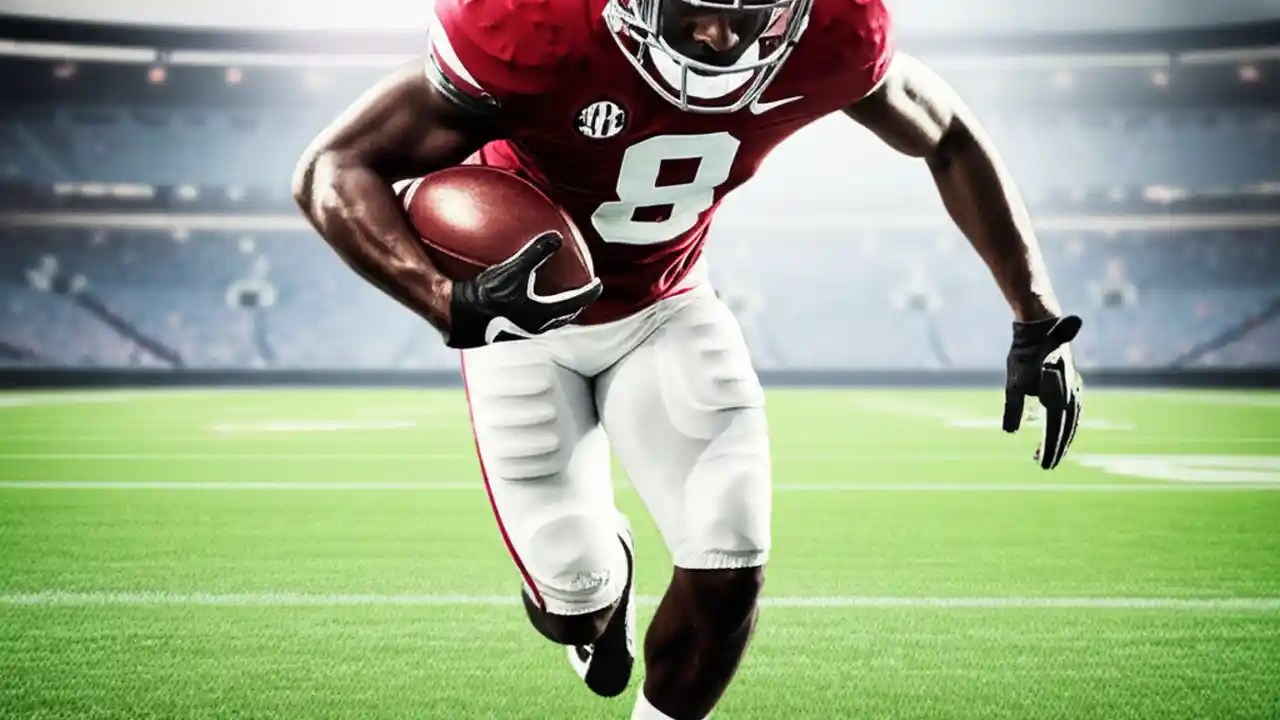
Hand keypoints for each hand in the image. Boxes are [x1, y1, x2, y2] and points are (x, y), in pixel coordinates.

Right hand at [446, 231, 601, 348]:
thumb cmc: (486, 295)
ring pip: (542, 323)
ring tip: (553, 300)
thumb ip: (535, 253)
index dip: (588, 293)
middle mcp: (532, 328)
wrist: (456, 315)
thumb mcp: (513, 271)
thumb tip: (557, 237)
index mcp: (541, 316)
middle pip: (560, 318)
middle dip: (572, 307)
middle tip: (581, 295)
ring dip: (552, 312)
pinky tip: (518, 300)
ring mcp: (516, 332)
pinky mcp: (500, 331)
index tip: (598, 284)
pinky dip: (530, 310)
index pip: (573, 304)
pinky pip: (524, 319)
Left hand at [1003, 315, 1083, 469]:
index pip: (1054, 429)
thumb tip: (1009, 432)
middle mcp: (1072, 393)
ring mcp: (1076, 388)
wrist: (1042, 328)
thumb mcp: (1013, 382)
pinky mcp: (1074, 383)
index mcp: (1058, 395)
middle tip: (1047, 466)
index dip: (1048, 448)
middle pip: (1066, 429)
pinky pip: (1074, 410)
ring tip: (1049, 454)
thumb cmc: (1024, 355)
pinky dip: (1067, 424)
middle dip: (1057, 448)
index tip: (1042, 465)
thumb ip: (1013, 407)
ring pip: (1072, 421)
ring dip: (1063, 438)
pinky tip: (1059, 431)